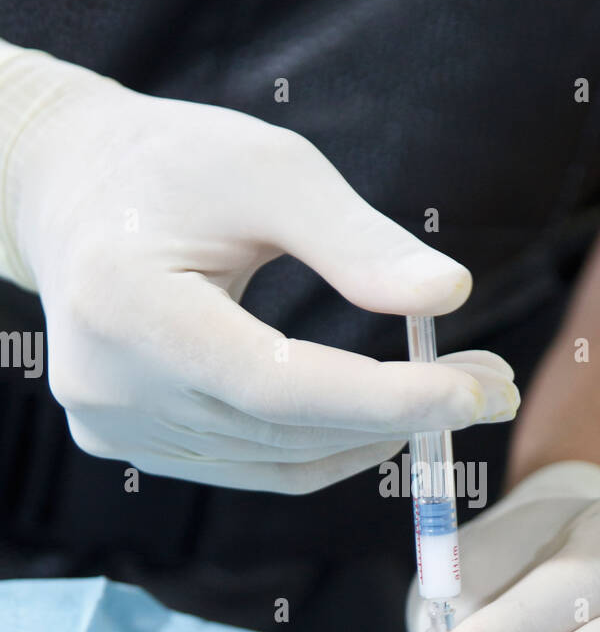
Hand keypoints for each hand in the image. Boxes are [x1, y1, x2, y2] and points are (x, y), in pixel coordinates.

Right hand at [0, 44, 517, 489]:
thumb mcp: (270, 169)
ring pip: (278, 462)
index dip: (384, 399)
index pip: (276, 385)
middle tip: (494, 384)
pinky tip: (383, 417)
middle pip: (285, 430)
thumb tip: (448, 294)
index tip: (476, 393)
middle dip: (402, 414)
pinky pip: (253, 467)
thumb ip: (354, 240)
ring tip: (454, 390)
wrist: (73, 192)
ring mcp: (115, 428)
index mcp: (128, 306)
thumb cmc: (175, 165)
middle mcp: (110, 388)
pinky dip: (325, 448)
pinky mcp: (129, 444)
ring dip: (374, 435)